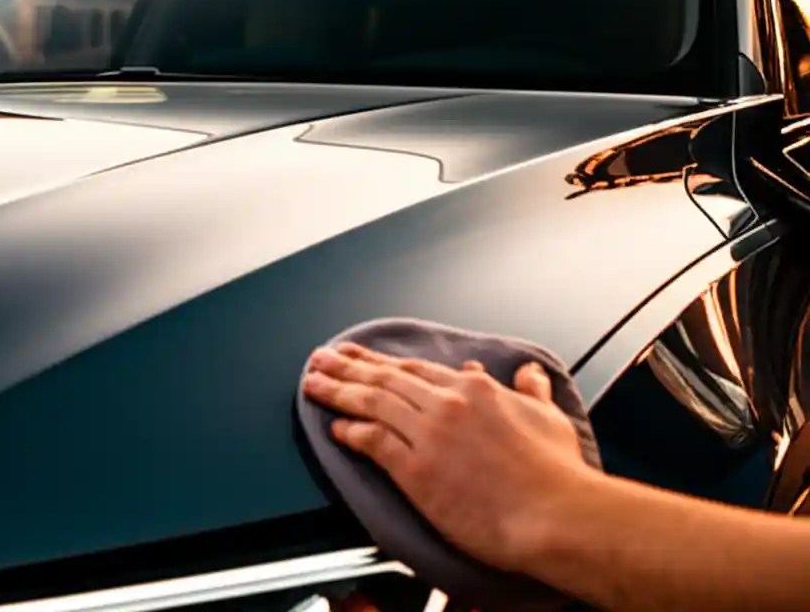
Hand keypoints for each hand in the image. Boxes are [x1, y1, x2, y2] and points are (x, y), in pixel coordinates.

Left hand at [302, 344, 595, 571]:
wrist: (556, 515)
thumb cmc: (557, 475)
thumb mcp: (549, 417)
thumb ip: (531, 390)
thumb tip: (527, 373)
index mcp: (475, 390)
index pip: (415, 368)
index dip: (381, 360)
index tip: (360, 354)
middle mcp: (447, 405)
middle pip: (385, 378)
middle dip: (347, 366)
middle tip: (321, 358)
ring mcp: (429, 435)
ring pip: (372, 404)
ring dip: (337, 391)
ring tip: (313, 384)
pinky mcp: (417, 471)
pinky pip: (374, 443)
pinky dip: (352, 433)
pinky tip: (336, 429)